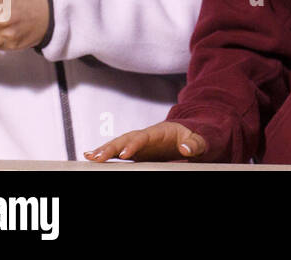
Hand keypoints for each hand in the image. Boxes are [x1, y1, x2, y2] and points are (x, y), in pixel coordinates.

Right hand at [85, 121, 208, 161]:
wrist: (192, 136)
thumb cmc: (196, 137)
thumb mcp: (201, 139)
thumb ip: (195, 143)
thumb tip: (186, 148)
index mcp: (160, 131)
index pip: (144, 137)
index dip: (134, 145)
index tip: (124, 154)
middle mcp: (145, 136)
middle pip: (125, 139)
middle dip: (111, 147)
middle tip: (97, 157)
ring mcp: (139, 145)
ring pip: (118, 145)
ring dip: (104, 150)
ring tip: (90, 157)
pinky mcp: (136, 152)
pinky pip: (119, 152)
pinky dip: (106, 154)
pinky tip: (92, 158)